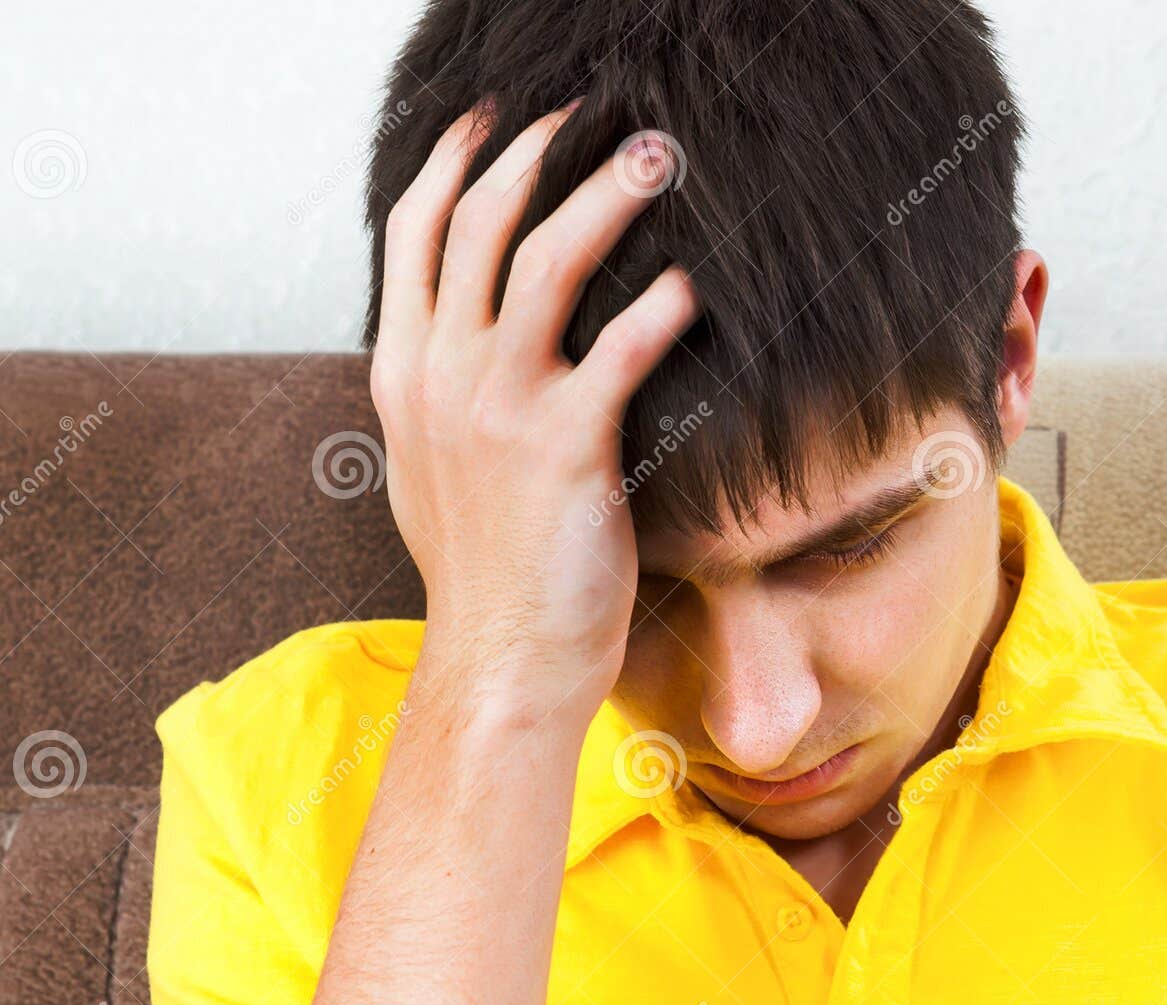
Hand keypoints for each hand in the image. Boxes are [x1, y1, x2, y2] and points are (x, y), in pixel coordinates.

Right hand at [368, 102, 698, 713]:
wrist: (500, 661)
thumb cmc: (485, 574)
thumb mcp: (431, 471)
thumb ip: (440, 398)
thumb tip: (461, 347)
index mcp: (404, 374)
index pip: (414, 235)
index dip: (454, 162)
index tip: (495, 120)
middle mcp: (439, 376)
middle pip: (477, 224)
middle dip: (537, 153)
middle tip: (597, 115)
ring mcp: (495, 408)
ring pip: (541, 260)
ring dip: (604, 197)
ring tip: (658, 159)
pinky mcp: (564, 448)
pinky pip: (618, 350)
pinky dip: (660, 307)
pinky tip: (696, 286)